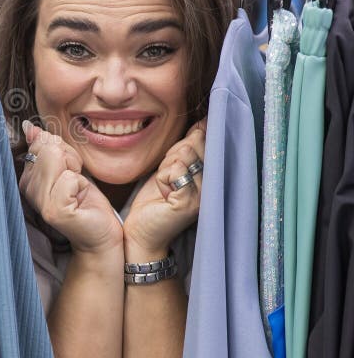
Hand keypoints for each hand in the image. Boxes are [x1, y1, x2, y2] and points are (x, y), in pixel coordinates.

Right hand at [19, 120, 121, 253]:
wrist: (100, 234)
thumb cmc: (85, 201)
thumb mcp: (68, 167)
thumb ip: (49, 147)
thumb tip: (30, 127)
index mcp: (27, 177)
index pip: (42, 142)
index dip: (62, 152)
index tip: (68, 172)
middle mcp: (27, 188)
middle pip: (50, 148)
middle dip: (70, 160)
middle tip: (75, 183)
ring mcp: (38, 200)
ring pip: (57, 158)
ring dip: (76, 172)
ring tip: (77, 190)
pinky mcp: (53, 210)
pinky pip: (70, 178)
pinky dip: (82, 185)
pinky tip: (80, 200)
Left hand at [124, 118, 206, 254]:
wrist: (143, 233)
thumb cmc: (155, 201)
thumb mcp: (171, 169)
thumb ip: (185, 149)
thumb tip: (200, 123)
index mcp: (212, 174)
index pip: (206, 139)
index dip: (188, 140)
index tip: (176, 159)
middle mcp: (214, 184)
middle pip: (193, 144)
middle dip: (172, 155)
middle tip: (168, 178)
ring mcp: (205, 194)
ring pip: (183, 155)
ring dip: (166, 168)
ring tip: (166, 187)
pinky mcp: (191, 201)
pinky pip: (175, 171)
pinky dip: (162, 178)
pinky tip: (164, 194)